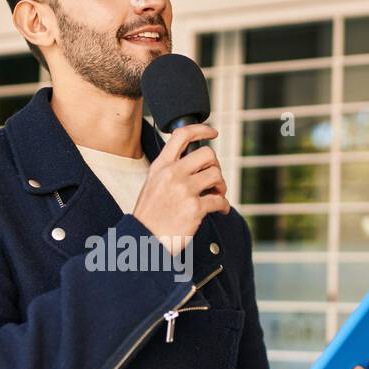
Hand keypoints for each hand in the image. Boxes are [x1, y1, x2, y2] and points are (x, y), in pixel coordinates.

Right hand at [131, 123, 229, 258]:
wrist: (143, 239)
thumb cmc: (150, 215)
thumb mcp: (153, 184)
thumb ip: (169, 171)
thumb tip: (195, 164)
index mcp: (161, 166)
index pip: (182, 135)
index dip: (201, 129)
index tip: (213, 132)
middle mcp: (172, 174)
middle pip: (207, 154)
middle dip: (215, 166)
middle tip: (214, 180)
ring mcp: (184, 190)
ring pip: (216, 175)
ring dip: (221, 186)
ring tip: (216, 195)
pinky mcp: (195, 208)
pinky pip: (220, 200)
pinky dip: (224, 206)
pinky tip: (221, 210)